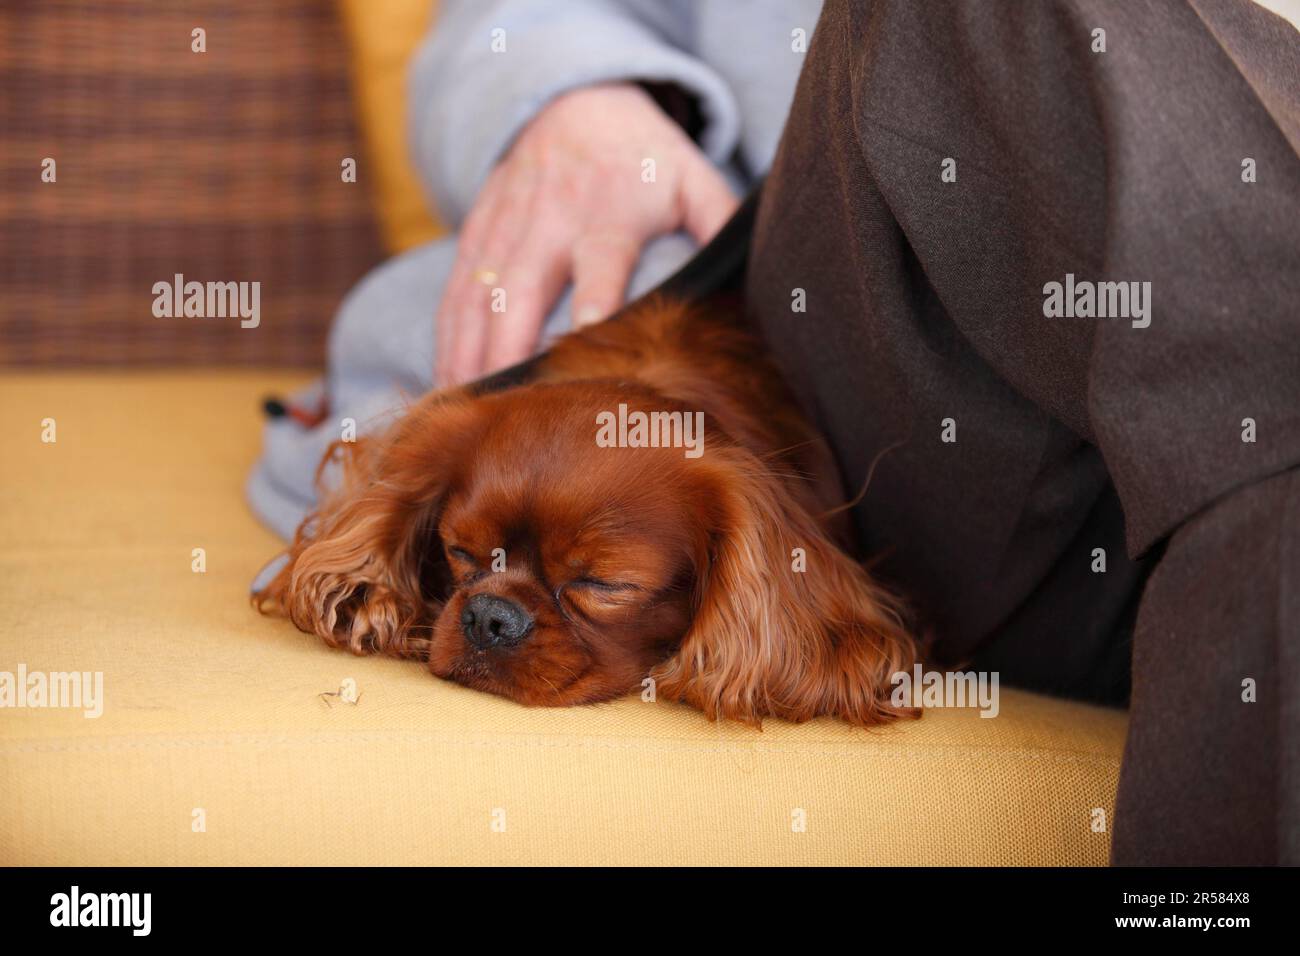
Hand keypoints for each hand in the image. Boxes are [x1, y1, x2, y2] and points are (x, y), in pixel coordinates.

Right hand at [434, 83, 737, 385]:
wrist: (576, 99)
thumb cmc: (644, 156)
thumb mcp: (692, 178)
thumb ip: (719, 223)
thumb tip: (761, 275)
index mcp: (610, 209)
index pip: (601, 261)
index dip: (594, 301)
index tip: (585, 345)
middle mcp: (551, 217)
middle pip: (523, 289)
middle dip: (510, 348)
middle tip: (508, 406)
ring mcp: (507, 223)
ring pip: (479, 295)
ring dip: (468, 352)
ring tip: (466, 408)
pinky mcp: (477, 229)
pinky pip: (456, 288)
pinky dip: (447, 335)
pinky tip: (444, 379)